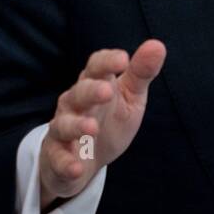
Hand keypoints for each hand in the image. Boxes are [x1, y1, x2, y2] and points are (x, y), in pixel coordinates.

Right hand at [40, 39, 166, 205]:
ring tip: (92, 128)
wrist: (86, 161)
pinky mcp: (56, 156)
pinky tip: (76, 167)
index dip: (107, 61)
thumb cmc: (109, 121)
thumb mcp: (129, 97)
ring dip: (77, 126)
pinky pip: (57, 158)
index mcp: (94, 84)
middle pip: (79, 92)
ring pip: (64, 124)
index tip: (123, 59)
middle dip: (91, 91)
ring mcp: (63, 129)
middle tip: (107, 92)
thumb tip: (157, 45)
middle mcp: (75, 103)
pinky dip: (65, 163)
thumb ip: (141, 73)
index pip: (96, 66)